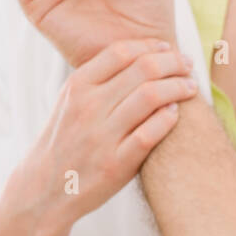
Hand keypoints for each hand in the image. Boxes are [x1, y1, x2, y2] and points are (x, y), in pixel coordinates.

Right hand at [0, 39, 197, 232]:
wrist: (44, 189)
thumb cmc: (67, 139)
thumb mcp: (71, 102)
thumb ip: (101, 79)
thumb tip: (145, 54)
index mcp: (77, 87)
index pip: (121, 52)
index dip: (151, 46)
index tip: (169, 49)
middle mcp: (88, 107)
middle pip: (143, 70)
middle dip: (173, 63)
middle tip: (188, 65)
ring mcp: (101, 136)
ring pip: (151, 97)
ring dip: (178, 87)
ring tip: (190, 86)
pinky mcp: (116, 164)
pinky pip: (150, 134)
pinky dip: (168, 119)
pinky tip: (175, 113)